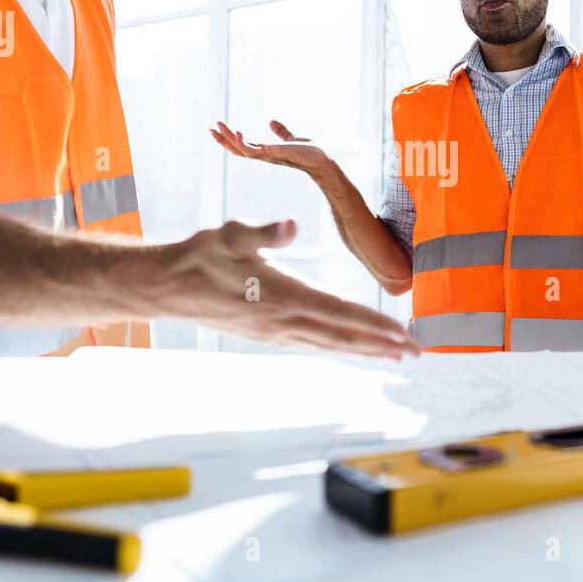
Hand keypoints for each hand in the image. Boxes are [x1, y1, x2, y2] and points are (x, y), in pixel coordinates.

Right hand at [168, 218, 418, 359]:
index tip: (403, 333)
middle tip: (418, 352)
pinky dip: (339, 347)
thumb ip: (263, 232)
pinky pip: (313, 345)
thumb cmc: (198, 256)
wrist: (164, 288)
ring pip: (330, 344)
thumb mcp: (230, 234)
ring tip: (396, 355)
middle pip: (343, 337)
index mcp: (282, 297)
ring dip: (365, 350)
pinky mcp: (267, 334)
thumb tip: (289, 226)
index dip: (374, 325)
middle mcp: (283, 322)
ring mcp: (275, 333)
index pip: (340, 313)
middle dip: (383, 345)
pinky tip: (351, 348)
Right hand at [210, 120, 333, 177]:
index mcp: (266, 151)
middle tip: (211, 127)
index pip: (242, 147)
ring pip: (242, 151)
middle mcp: (265, 155)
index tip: (218, 127)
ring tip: (220, 126)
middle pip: (237, 150)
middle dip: (223, 140)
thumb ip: (281, 132)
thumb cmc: (309, 153)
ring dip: (230, 139)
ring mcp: (269, 155)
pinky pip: (256, 151)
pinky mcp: (276, 152)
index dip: (229, 139)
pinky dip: (245, 143)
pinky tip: (238, 132)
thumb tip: (272, 122)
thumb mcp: (291, 139)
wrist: (322, 160)